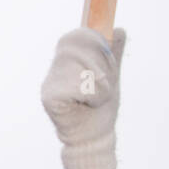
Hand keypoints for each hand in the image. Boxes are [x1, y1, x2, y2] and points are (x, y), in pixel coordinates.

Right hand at [41, 28, 125, 168]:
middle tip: (102, 88)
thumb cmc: (101, 110)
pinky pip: (76, 86)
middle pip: (78, 49)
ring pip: (80, 68)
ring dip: (99, 86)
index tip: (105, 66)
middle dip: (100, 68)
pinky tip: (86, 106)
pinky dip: (91, 96)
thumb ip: (113, 54)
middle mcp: (55, 69)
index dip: (96, 45)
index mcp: (67, 61)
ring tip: (94, 100)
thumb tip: (119, 29)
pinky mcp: (49, 97)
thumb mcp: (111, 77)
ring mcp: (49, 82)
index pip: (76, 36)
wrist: (94, 139)